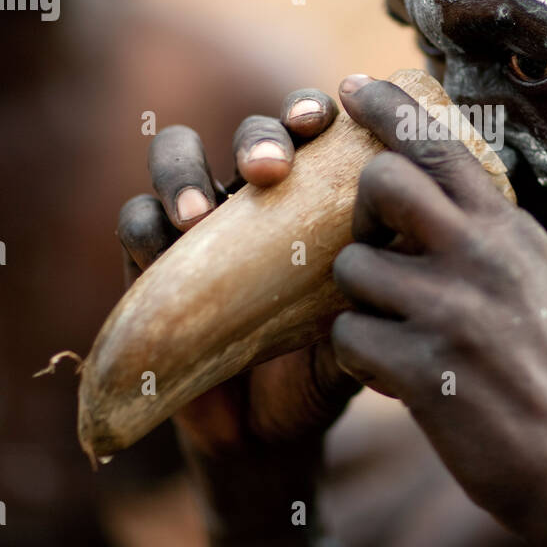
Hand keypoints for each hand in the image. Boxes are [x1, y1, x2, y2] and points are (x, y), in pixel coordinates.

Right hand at [115, 89, 359, 546]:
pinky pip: (135, 220)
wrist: (269, 435)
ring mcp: (199, 224)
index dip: (311, 111)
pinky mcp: (150, 261)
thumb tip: (410, 248)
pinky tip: (163, 241)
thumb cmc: (325, 365)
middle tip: (270, 168)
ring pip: (176, 156)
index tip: (321, 120)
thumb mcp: (362, 324)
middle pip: (249, 133)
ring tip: (200, 212)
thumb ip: (380, 288)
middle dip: (258, 137)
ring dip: (184, 170)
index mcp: (312, 194)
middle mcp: (253, 196)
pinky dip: (145, 221)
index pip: (311, 130)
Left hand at [328, 75, 546, 546]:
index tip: (351, 89)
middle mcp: (487, 256)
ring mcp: (455, 310)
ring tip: (398, 335)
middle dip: (360, 213)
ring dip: (361, 304)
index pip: (444, 145)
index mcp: (514, 232)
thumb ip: (490, 237)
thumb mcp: (537, 284)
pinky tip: (398, 380)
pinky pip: (348, 338)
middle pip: (382, 181)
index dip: (389, 109)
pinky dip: (361, 360)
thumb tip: (430, 191)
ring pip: (353, 268)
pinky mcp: (426, 369)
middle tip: (375, 250)